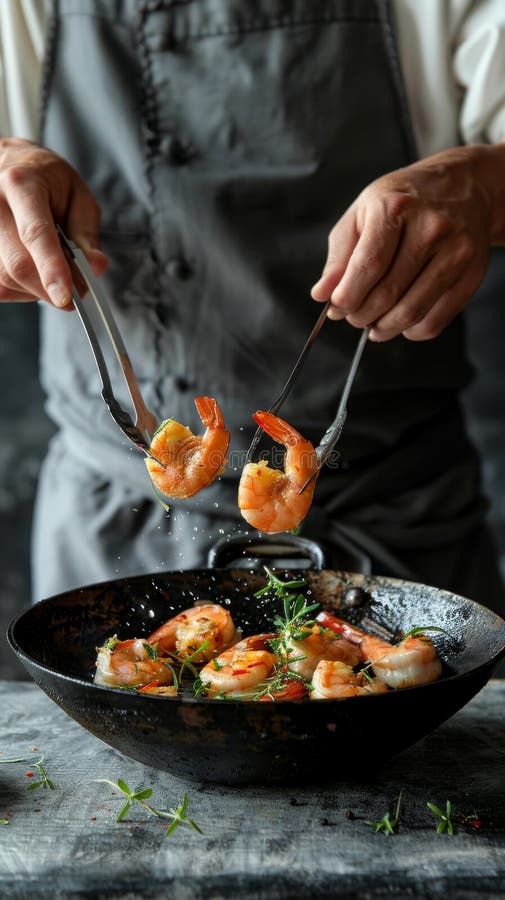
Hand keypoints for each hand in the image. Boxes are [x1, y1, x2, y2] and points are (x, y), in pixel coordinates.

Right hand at [0, 138, 107, 307]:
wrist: (8, 165)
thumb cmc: (46, 182)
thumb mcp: (78, 196)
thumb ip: (86, 234)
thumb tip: (94, 268)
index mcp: (21, 184)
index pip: (35, 234)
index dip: (51, 269)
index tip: (65, 297)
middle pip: (18, 265)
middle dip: (49, 288)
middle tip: (74, 292)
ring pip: (6, 280)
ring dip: (35, 288)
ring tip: (48, 267)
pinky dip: (20, 288)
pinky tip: (30, 270)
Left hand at [312, 145, 503, 340]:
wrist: (463, 186)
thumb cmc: (403, 201)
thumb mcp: (362, 214)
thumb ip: (339, 257)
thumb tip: (322, 296)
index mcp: (396, 208)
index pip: (367, 267)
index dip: (347, 297)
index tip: (337, 308)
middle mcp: (431, 228)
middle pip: (388, 293)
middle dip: (362, 316)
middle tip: (354, 318)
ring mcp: (457, 251)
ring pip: (412, 312)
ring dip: (385, 328)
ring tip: (373, 325)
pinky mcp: (472, 274)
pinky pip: (437, 319)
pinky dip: (412, 331)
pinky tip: (401, 322)